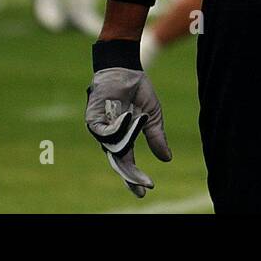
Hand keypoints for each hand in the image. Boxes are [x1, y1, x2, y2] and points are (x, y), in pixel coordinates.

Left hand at [85, 65, 171, 197]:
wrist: (126, 70)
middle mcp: (110, 137)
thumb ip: (157, 137)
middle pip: (118, 162)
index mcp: (124, 138)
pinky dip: (117, 127)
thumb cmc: (138, 91)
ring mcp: (100, 130)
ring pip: (113, 146)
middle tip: (142, 185)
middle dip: (130, 175)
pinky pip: (104, 132)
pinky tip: (128, 116)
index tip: (146, 190)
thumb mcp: (152, 117)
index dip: (135, 177)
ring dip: (129, 136)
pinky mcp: (93, 119)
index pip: (128, 163)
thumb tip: (167, 159)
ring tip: (140, 118)